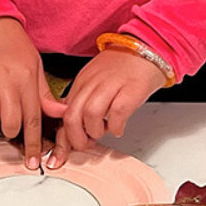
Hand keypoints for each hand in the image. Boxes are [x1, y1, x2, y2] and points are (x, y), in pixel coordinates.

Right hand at [0, 17, 66, 169]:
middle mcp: (5, 79)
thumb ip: (44, 94)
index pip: (32, 119)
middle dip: (10, 129)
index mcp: (26, 77)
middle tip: (10, 119)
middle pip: (9, 122)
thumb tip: (60, 113)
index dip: (33, 144)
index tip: (33, 161)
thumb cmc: (13, 44)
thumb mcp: (35, 65)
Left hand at [47, 49, 166, 168]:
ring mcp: (111, 85)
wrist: (147, 49)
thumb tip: (72, 128)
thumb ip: (83, 101)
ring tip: (105, 131)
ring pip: (90, 114)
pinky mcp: (131, 89)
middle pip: (72, 116)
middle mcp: (93, 83)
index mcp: (82, 82)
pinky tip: (119, 127)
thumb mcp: (95, 81)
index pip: (62, 113)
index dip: (60, 138)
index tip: (58, 157)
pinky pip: (117, 112)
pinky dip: (116, 126)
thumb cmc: (123, 67)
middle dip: (75, 138)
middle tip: (86, 143)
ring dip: (96, 131)